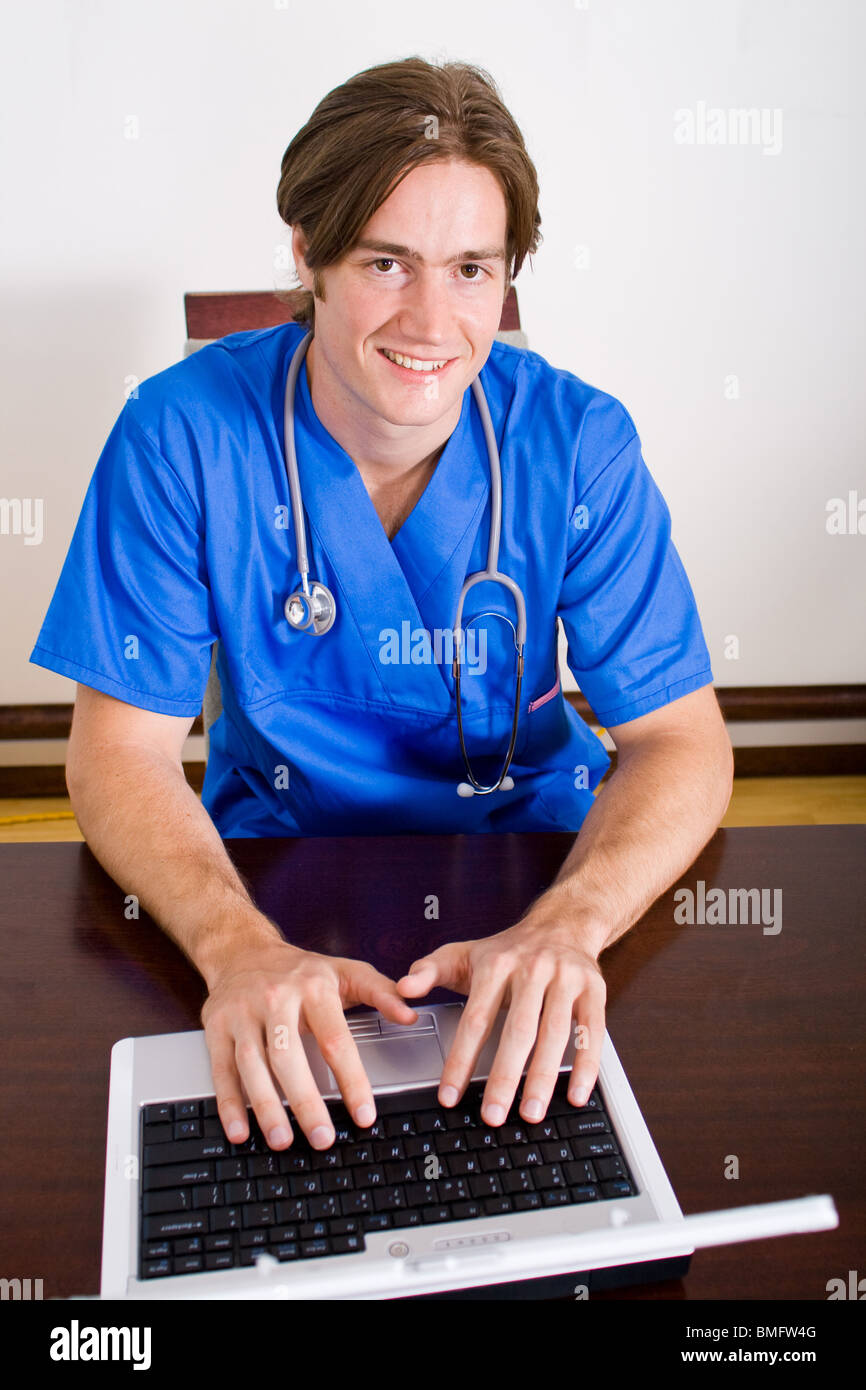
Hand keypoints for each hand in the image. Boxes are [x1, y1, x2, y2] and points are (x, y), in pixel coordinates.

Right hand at [201, 939, 418, 1150]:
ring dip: (266, 1107)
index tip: (364, 1113)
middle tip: (323, 1138)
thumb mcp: (345, 972)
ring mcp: (242, 1013)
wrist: (243, 949)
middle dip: (306, 1101)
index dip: (351, 1079)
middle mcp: (275, 999)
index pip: (335, 1040)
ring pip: (253, 1065)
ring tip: (283, 1140)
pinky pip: (221, 1068)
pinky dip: (229, 1102)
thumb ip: (382, 992)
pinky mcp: (216, 1027)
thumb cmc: (300, 969)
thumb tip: (411, 1014)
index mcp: (312, 988)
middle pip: (289, 1056)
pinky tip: (240, 1130)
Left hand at [396, 912, 605, 1127]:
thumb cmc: (507, 950)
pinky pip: (592, 1031)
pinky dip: (586, 1065)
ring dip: (544, 1077)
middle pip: (518, 1030)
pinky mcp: (594, 990)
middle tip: (493, 1116)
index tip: (449, 1095)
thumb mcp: (462, 953)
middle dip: (505, 1077)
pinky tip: (576, 1095)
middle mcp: (533, 970)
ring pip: (555, 1034)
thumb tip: (403, 988)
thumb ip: (428, 970)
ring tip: (532, 1113)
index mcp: (497, 965)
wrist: (561, 925)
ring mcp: (566, 979)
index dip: (461, 1059)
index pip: (476, 1019)